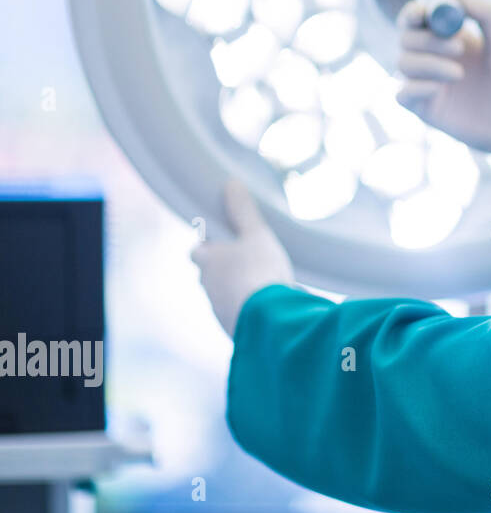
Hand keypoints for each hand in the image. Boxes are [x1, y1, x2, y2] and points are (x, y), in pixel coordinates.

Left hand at [191, 181, 293, 337]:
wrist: (266, 318)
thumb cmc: (259, 270)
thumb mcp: (257, 234)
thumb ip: (243, 210)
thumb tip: (230, 182)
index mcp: (208, 261)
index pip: (198, 250)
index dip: (208, 246)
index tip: (222, 242)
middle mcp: (208, 287)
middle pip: (209, 276)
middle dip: (224, 270)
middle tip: (247, 263)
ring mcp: (219, 311)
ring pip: (224, 296)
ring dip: (239, 291)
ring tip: (263, 287)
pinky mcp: (234, 330)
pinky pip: (240, 315)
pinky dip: (250, 310)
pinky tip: (270, 307)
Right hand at [395, 0, 490, 190]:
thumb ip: (484, 14)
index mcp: (448, 39)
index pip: (416, 19)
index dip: (412, 13)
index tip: (422, 12)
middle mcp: (433, 59)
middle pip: (405, 39)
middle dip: (428, 40)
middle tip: (460, 48)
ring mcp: (427, 85)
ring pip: (402, 64)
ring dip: (428, 64)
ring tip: (460, 74)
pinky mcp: (426, 110)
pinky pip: (401, 95)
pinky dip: (414, 87)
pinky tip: (438, 89)